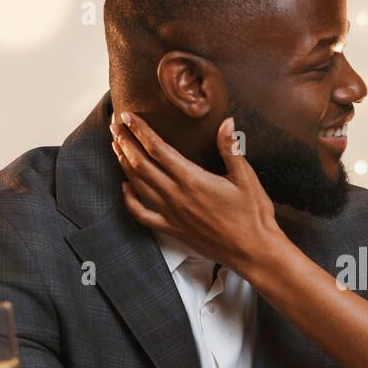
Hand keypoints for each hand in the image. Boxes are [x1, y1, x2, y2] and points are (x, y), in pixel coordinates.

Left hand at [111, 111, 281, 275]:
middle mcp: (176, 196)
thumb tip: (227, 122)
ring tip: (115, 146)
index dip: (140, 131)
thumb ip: (231, 149)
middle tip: (114, 125)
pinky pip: (142, 214)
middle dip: (125, 142)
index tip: (128, 116)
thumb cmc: (253, 215)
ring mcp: (171, 214)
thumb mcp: (246, 178)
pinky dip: (129, 199)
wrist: (253, 251)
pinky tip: (125, 187)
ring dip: (124, 164)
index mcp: (193, 180)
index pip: (158, 149)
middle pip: (141, 164)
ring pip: (138, 185)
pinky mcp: (172, 229)